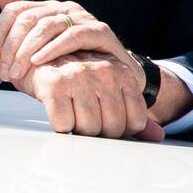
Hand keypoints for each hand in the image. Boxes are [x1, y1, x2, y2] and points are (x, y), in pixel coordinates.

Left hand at [0, 0, 127, 82]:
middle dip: (12, 47)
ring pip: (46, 26)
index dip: (0, 33)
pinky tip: (39, 62)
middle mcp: (64, 8)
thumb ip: (24, 25)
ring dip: (27, 51)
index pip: (15, 10)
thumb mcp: (44, 47)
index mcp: (47, 8)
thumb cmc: (74, 61)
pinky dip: (52, 49)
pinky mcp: (100, 31)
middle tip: (6, 71)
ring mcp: (83, 17)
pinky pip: (72, 36)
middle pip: (27, 19)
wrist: (113, 76)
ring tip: (18, 71)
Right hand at [13, 49, 163, 139]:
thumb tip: (157, 136)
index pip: (134, 122)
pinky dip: (59, 126)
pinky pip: (63, 124)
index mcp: (122, 72)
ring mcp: (79, 76)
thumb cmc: (75, 77)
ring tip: (70, 114)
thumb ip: (132, 113)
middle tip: (83, 119)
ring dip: (77, 129)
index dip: (118, 129)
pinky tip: (56, 112)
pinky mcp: (54, 84)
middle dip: (97, 132)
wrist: (35, 56)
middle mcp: (104, 71)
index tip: (103, 121)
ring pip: (88, 128)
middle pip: (112, 128)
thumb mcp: (108, 88)